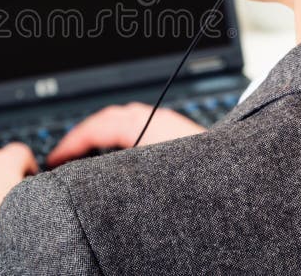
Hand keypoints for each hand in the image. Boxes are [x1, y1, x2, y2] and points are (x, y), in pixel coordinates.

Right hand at [46, 102, 204, 166]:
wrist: (246, 181)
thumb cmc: (204, 181)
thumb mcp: (151, 176)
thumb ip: (117, 174)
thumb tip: (87, 177)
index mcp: (150, 125)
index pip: (99, 125)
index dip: (72, 142)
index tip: (55, 158)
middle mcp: (159, 120)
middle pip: (110, 119)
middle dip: (83, 136)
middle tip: (63, 158)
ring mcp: (170, 126)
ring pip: (125, 123)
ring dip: (100, 137)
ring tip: (83, 158)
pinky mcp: (179, 136)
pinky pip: (139, 129)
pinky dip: (118, 140)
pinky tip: (116, 161)